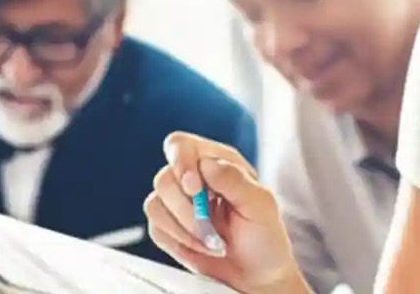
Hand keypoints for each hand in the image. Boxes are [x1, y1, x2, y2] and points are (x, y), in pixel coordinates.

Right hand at [145, 132, 310, 293]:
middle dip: (186, 208)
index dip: (181, 163)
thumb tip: (207, 164)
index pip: (181, 145)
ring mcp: (178, 202)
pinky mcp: (168, 227)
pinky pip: (155, 228)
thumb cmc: (264, 236)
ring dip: (183, 228)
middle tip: (209, 226)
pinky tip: (200, 245)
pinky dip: (177, 241)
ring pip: (155, 204)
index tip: (195, 189)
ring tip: (210, 240)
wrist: (256, 274)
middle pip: (164, 178)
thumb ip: (235, 180)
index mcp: (217, 161)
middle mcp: (194, 178)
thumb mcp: (261, 205)